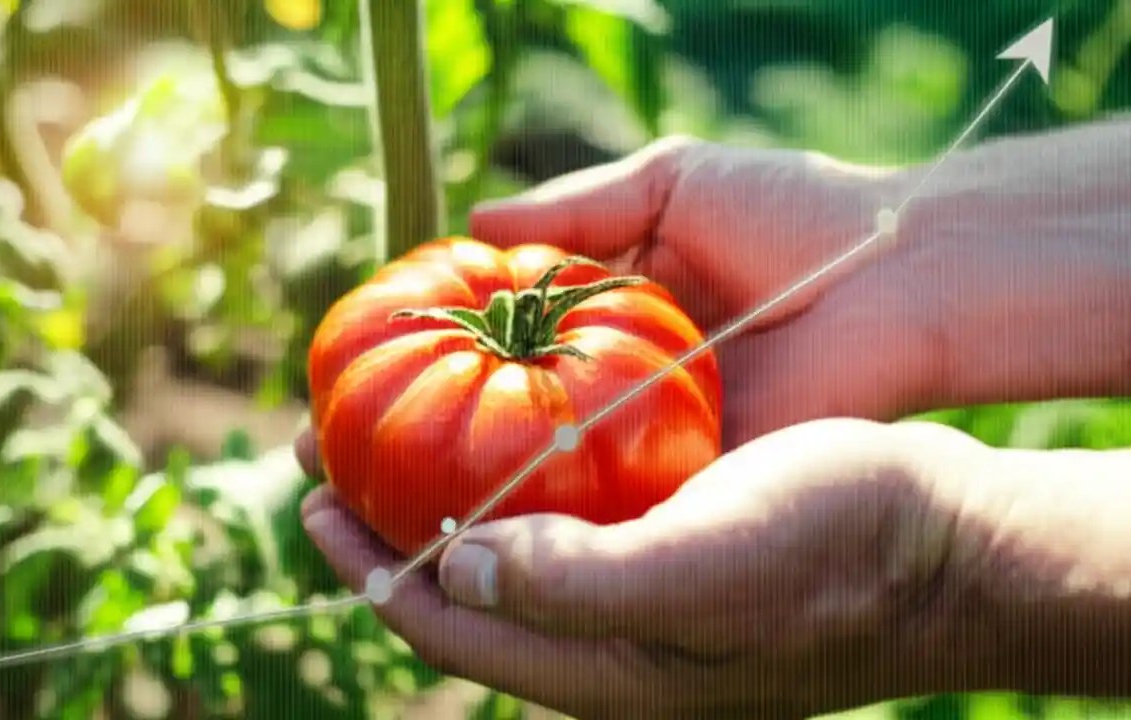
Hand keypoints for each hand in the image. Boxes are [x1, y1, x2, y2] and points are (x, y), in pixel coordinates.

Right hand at [296, 136, 940, 471]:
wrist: (901, 277)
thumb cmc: (795, 213)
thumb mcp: (669, 182)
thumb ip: (574, 207)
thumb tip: (471, 225)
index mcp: (617, 317)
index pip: (501, 350)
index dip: (431, 366)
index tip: (355, 377)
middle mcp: (622, 390)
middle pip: (505, 426)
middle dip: (418, 452)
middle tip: (330, 460)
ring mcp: (652, 445)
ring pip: (541, 481)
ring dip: (460, 495)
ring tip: (368, 504)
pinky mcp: (692, 484)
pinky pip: (607, 508)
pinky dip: (543, 514)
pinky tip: (464, 520)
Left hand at [300, 418, 997, 718]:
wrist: (944, 540)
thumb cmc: (837, 553)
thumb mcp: (705, 569)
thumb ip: (576, 584)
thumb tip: (452, 571)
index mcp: (598, 665)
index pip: (445, 627)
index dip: (367, 569)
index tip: (311, 502)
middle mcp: (605, 640)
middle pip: (461, 590)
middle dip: (386, 527)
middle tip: (327, 453)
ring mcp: (638, 594)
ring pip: (507, 548)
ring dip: (444, 492)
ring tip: (394, 428)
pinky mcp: (671, 544)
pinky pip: (564, 515)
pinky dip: (516, 472)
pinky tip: (511, 418)